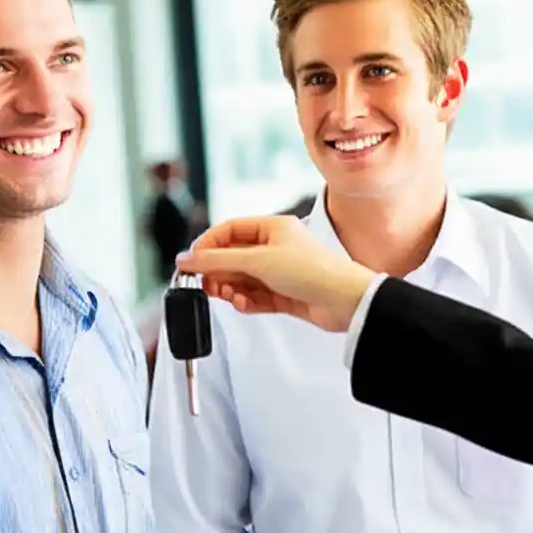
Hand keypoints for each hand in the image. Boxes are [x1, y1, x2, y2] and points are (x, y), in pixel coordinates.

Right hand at [174, 215, 376, 332]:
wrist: (346, 302)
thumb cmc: (312, 271)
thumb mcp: (258, 261)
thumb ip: (218, 260)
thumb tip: (186, 259)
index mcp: (273, 227)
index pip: (230, 230)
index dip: (207, 245)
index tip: (191, 262)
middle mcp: (276, 247)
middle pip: (233, 256)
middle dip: (218, 272)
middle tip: (205, 285)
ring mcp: (280, 272)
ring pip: (243, 279)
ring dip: (231, 289)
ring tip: (229, 296)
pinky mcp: (285, 295)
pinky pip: (255, 297)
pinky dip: (246, 302)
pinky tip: (244, 304)